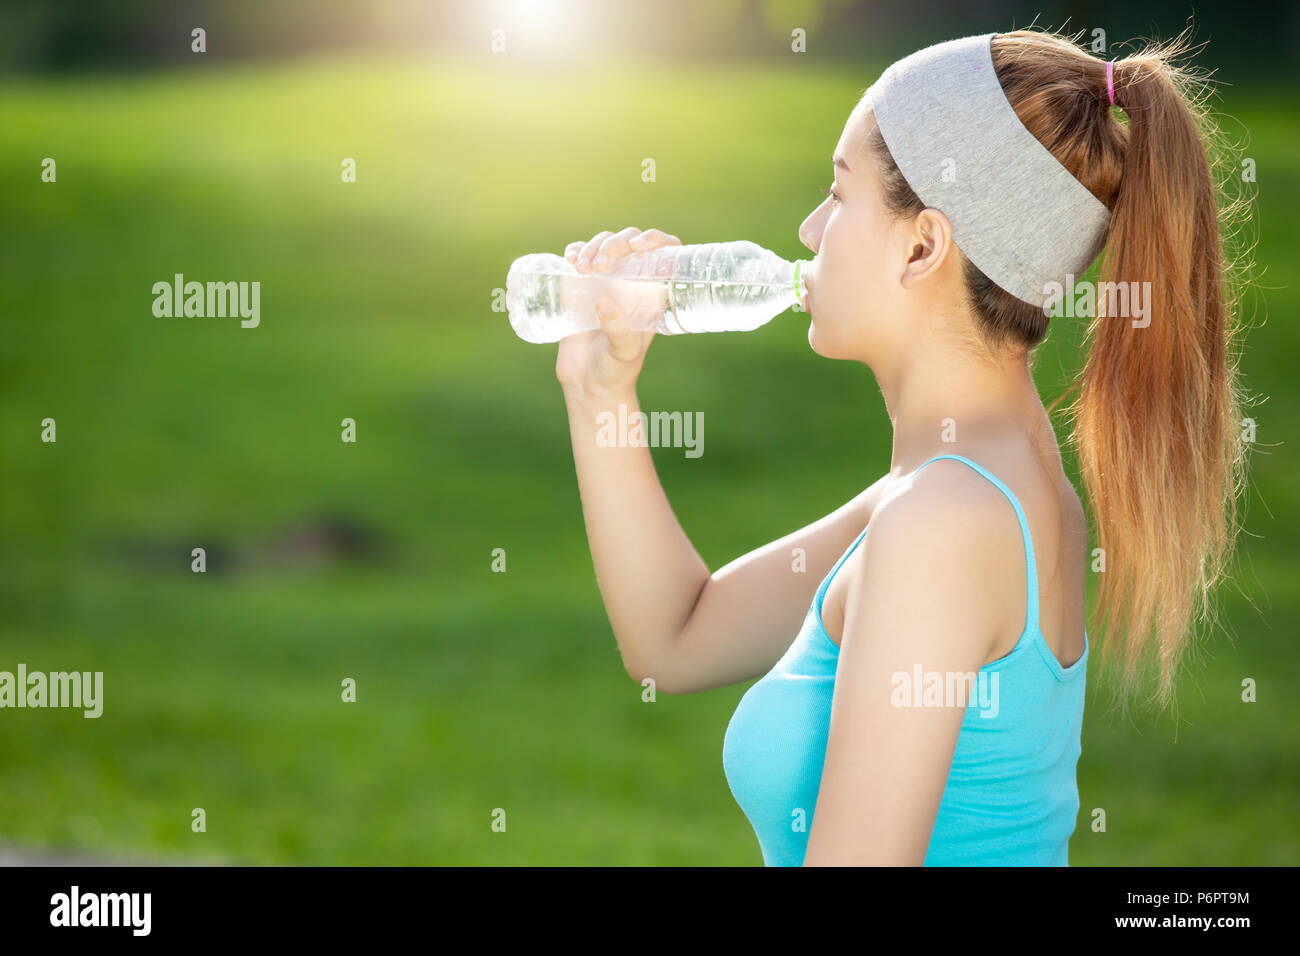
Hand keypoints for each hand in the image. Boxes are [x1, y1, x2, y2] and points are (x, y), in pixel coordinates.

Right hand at [555, 226, 681, 398]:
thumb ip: (618, 330)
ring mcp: (606, 281)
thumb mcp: (623, 353)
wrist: (588, 384)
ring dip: (592, 247)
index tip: (639, 245)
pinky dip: (574, 250)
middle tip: (599, 265)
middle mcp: (632, 282)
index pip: (664, 254)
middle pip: (629, 243)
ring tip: (582, 268)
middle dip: (615, 244)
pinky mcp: (581, 285)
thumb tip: (604, 301)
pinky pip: (580, 256)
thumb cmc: (616, 371)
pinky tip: (569, 258)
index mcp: (652, 293)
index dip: (656, 240)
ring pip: (604, 244)